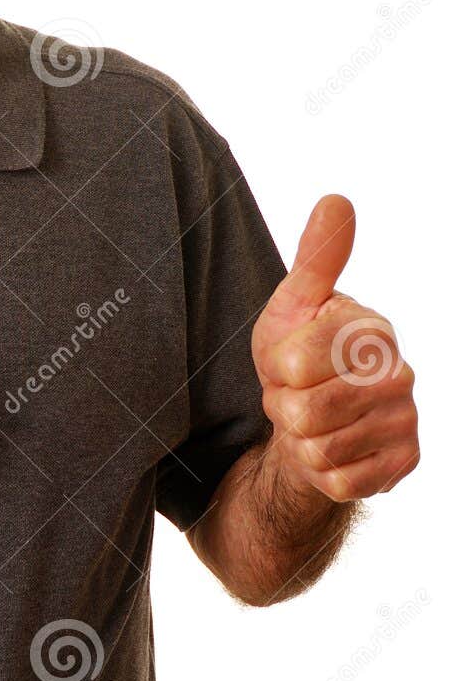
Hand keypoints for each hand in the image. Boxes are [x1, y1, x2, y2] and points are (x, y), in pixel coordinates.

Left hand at [251, 194, 418, 504]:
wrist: (311, 419)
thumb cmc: (299, 353)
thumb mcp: (294, 304)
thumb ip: (316, 258)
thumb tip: (337, 201)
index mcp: (372, 328)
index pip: (293, 362)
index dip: (275, 368)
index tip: (287, 361)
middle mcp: (400, 373)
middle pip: (303, 411)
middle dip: (284, 407)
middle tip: (295, 396)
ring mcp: (405, 420)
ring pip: (318, 449)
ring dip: (300, 440)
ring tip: (310, 420)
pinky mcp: (403, 462)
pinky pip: (338, 480)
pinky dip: (320, 471)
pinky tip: (330, 450)